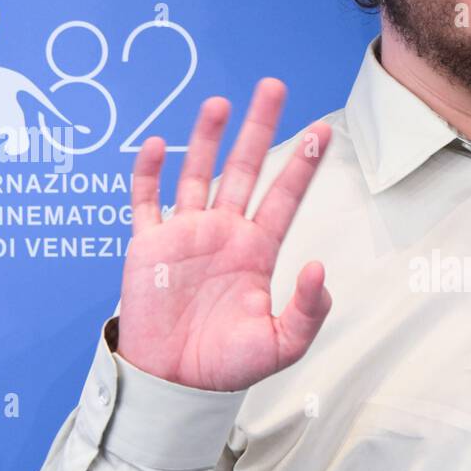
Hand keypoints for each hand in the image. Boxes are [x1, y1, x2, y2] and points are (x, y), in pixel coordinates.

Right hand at [116, 78, 332, 390]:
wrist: (175, 384)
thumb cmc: (228, 367)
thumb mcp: (282, 345)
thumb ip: (308, 310)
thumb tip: (318, 266)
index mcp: (258, 251)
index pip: (285, 197)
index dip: (303, 164)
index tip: (323, 129)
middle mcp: (224, 234)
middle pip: (245, 169)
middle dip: (260, 129)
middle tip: (273, 86)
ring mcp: (185, 236)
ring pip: (198, 174)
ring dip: (207, 139)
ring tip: (220, 103)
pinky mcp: (148, 246)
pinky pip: (146, 202)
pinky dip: (149, 173)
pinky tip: (158, 144)